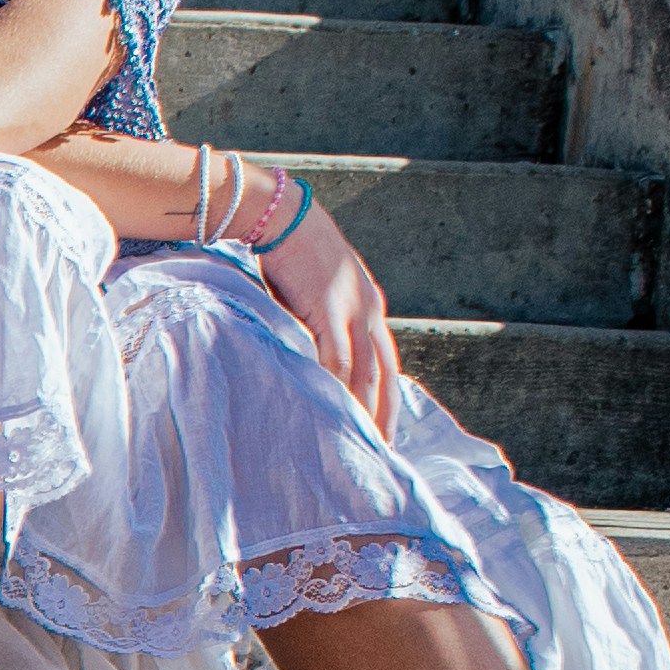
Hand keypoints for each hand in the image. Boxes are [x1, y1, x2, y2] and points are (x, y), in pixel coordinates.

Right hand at [255, 190, 404, 439]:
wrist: (281, 215)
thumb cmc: (291, 254)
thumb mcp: (318, 293)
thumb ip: (322, 325)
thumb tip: (312, 361)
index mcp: (370, 308)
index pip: (387, 365)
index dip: (388, 401)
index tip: (383, 434)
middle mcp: (371, 311)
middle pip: (386, 376)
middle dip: (385, 416)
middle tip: (381, 455)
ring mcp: (353, 310)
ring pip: (366, 373)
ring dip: (364, 411)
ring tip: (359, 445)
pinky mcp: (329, 308)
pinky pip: (336, 357)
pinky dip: (337, 387)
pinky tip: (333, 413)